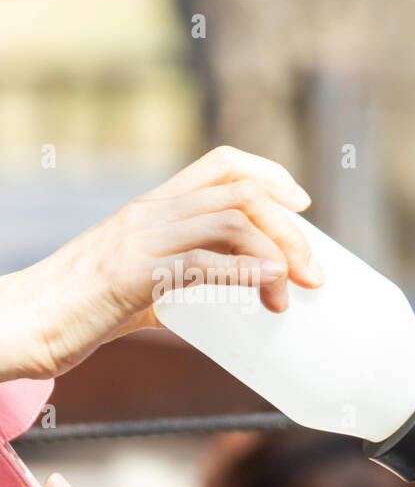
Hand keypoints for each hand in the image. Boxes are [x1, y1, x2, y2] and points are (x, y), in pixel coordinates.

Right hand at [0, 146, 324, 380]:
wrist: (22, 323)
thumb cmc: (81, 307)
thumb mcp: (142, 282)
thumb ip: (184, 279)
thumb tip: (232, 297)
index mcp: (156, 207)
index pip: (223, 164)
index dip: (271, 176)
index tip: (303, 207)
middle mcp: (152, 212)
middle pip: (241, 193)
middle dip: (290, 230)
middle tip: (313, 274)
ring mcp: (141, 239)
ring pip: (230, 221)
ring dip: (277, 255)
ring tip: (293, 294)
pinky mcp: (132, 274)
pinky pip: (202, 262)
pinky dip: (246, 271)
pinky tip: (270, 286)